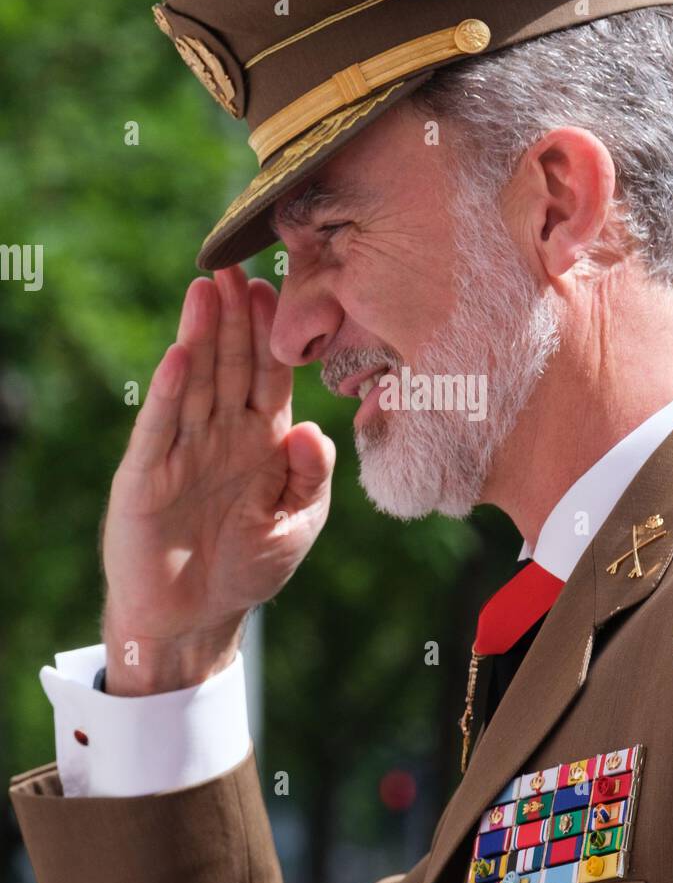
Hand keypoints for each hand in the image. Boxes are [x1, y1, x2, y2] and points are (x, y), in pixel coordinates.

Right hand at [101, 266, 334, 693]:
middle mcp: (221, 433)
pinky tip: (179, 357)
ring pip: (195, 383)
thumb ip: (312, 477)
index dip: (273, 333)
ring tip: (205, 291)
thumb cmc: (249, 566)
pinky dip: (169, 394)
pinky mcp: (148, 476)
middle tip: (235, 266)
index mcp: (262, 437)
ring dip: (201, 337)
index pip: (269, 372)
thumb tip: (314, 426)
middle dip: (234, 316)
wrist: (197, 616)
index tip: (277, 287)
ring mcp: (183, 450)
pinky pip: (161, 429)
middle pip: (230, 363)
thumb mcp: (298, 523)